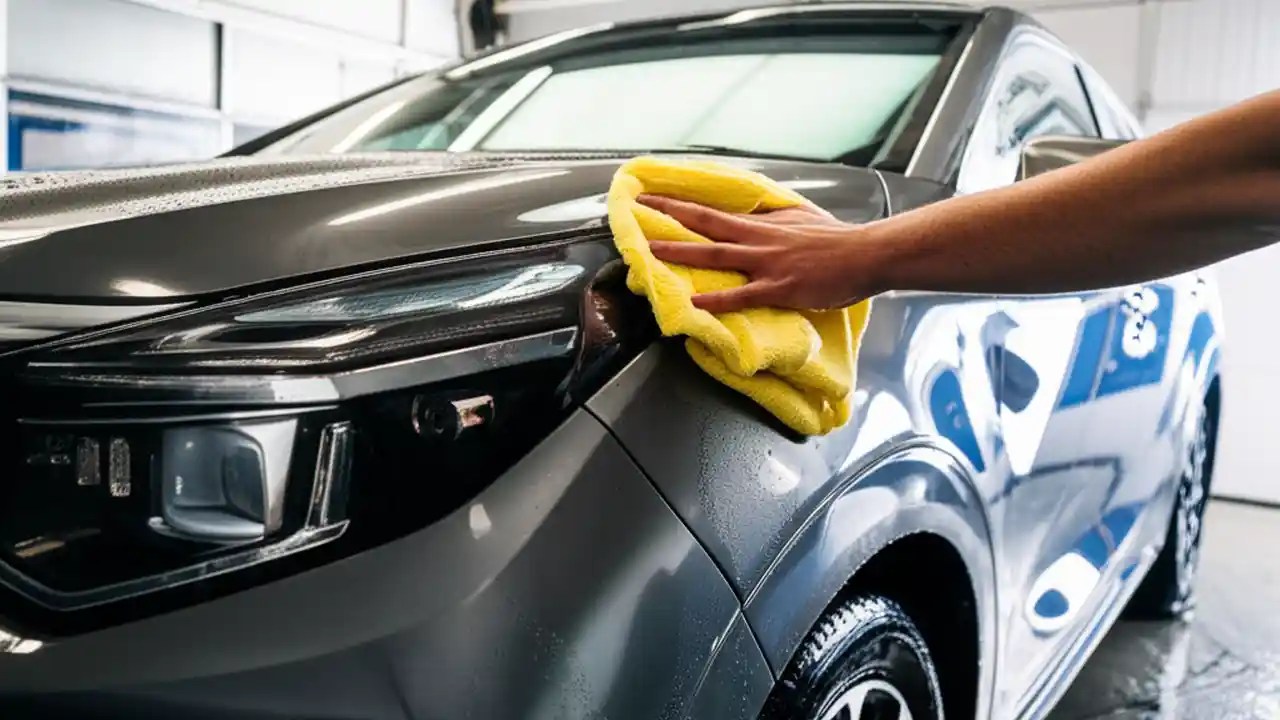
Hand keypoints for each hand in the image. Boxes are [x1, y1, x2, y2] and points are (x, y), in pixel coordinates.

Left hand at [638, 194, 882, 312]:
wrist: (866, 254)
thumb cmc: (836, 241)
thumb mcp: (799, 219)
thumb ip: (772, 219)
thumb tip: (754, 216)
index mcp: (763, 223)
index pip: (714, 210)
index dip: (683, 203)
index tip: (656, 196)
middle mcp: (759, 238)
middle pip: (706, 223)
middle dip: (670, 214)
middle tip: (639, 209)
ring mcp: (767, 264)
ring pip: (715, 255)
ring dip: (681, 252)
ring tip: (652, 252)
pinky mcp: (779, 288)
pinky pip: (741, 295)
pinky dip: (717, 299)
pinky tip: (696, 302)